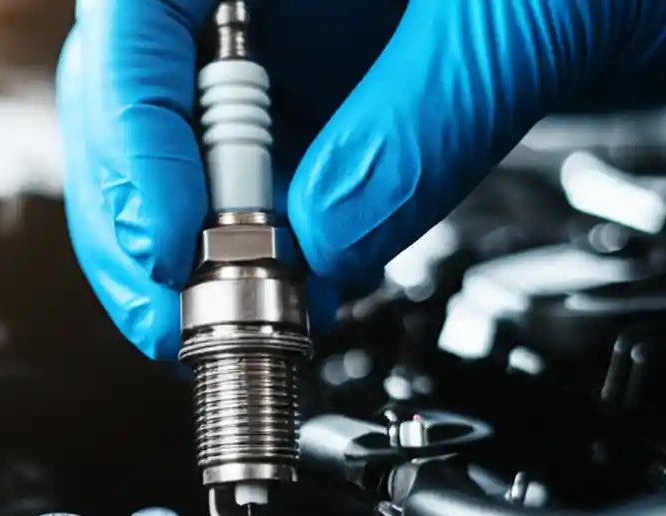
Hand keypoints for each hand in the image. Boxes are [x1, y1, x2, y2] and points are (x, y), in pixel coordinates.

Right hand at [57, 0, 665, 358]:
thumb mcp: (532, 17)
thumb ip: (413, 132)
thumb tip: (314, 249)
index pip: (143, 13)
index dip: (133, 124)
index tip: (170, 231)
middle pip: (145, 92)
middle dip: (145, 211)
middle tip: (179, 311)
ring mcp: (314, 49)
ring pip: (199, 157)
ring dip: (195, 255)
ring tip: (225, 333)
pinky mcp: (352, 113)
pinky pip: (276, 193)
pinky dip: (269, 260)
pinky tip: (282, 302)